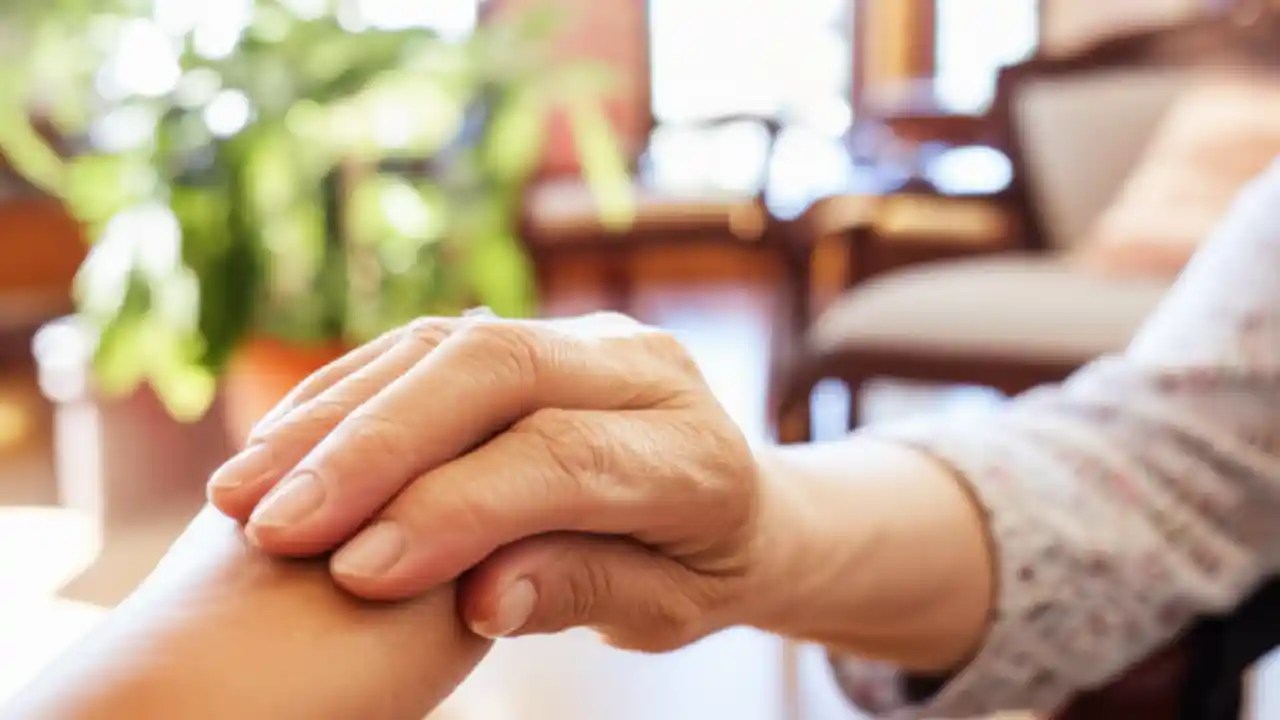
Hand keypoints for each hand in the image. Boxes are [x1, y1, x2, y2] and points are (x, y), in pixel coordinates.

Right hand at [207, 312, 777, 650]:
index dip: (455, 509)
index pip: (563, 458)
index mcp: (693, 454)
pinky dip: (350, 392)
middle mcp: (643, 369)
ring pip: (444, 347)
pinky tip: (282, 444)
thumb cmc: (704, 572)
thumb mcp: (667, 611)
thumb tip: (477, 595)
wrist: (744, 503)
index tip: (355, 573)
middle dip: (374, 447)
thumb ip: (582, 590)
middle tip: (271, 522)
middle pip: (493, 375)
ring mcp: (588, 336)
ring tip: (245, 492)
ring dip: (337, 417)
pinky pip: (428, 344)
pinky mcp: (537, 330)